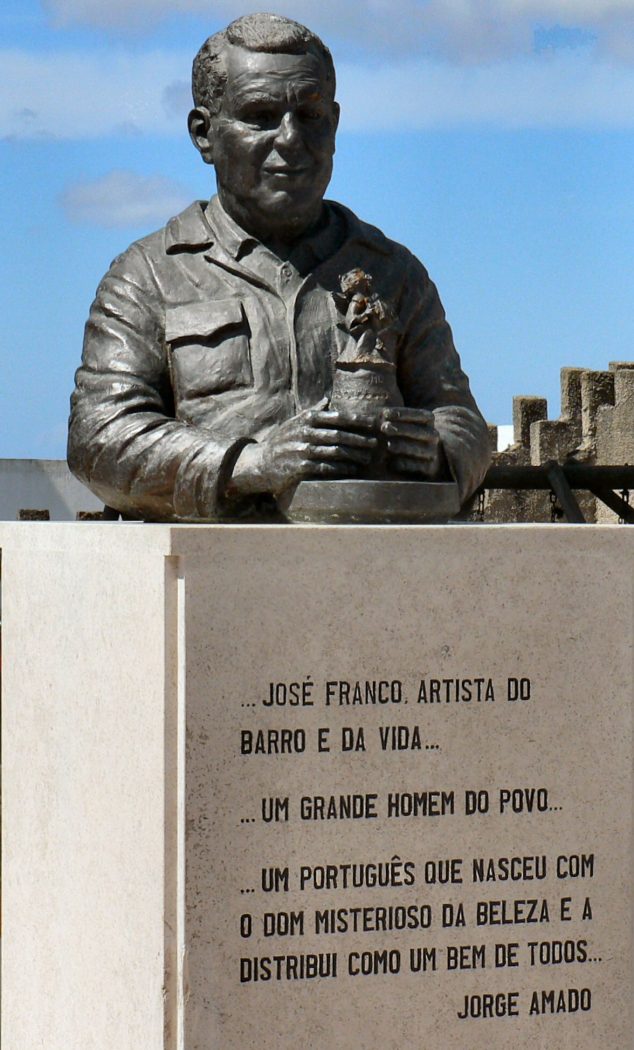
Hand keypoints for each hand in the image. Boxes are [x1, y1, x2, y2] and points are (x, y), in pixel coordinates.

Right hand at [227, 404, 377, 497]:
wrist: (261, 463)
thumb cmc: (282, 441)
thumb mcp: (294, 422)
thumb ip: (312, 411)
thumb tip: (327, 399)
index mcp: (306, 419)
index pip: (337, 417)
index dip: (357, 421)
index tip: (372, 423)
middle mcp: (305, 433)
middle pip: (339, 435)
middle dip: (360, 439)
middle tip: (374, 443)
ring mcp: (302, 450)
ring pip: (336, 452)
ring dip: (354, 455)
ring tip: (367, 458)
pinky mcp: (301, 467)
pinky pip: (327, 467)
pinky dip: (342, 468)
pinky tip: (353, 469)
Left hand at [381, 406, 445, 478]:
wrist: (419, 457)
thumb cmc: (404, 434)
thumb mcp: (400, 423)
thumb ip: (390, 418)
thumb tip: (378, 414)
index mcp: (428, 420)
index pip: (419, 414)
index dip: (402, 413)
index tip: (385, 413)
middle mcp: (433, 435)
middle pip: (417, 431)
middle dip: (399, 429)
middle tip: (384, 428)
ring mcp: (432, 452)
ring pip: (418, 449)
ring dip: (402, 447)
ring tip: (388, 446)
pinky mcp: (429, 468)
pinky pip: (419, 466)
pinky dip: (406, 464)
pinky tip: (393, 463)